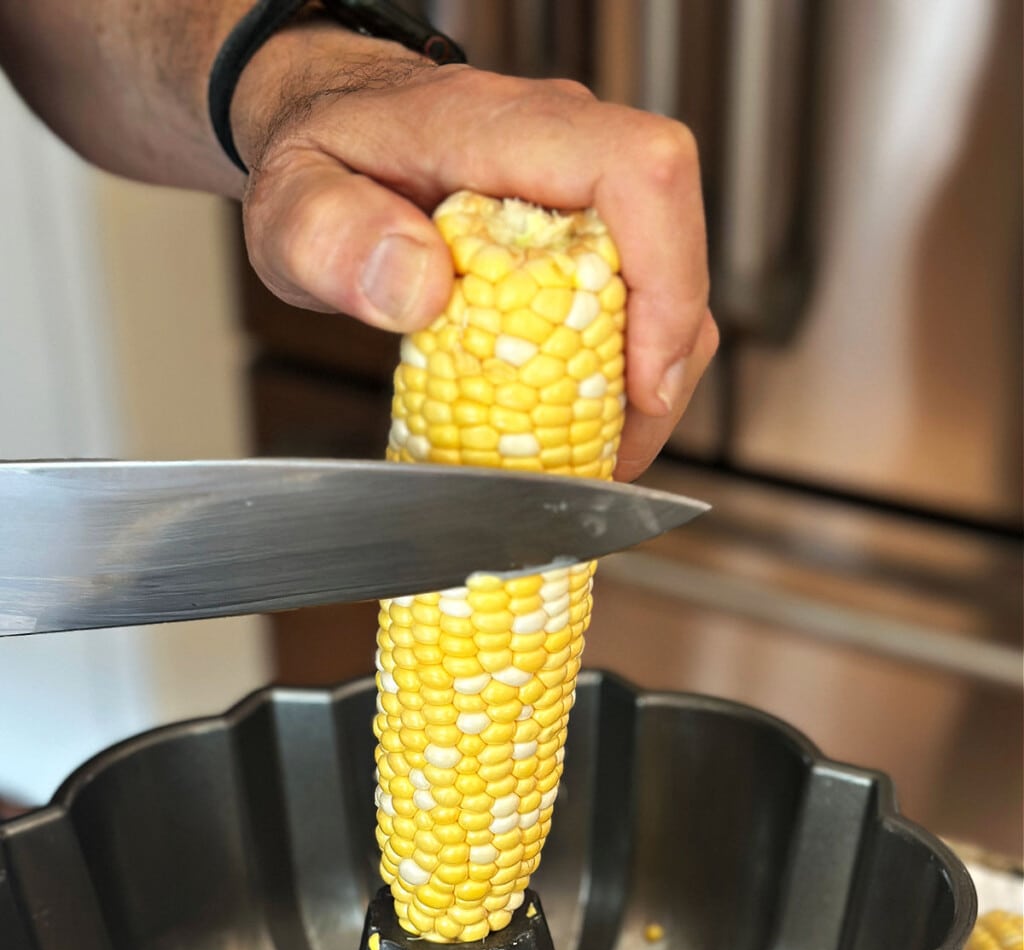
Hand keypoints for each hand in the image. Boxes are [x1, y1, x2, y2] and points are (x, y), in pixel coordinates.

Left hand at [233, 28, 717, 479]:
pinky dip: (620, 375)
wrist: (325, 127)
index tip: (643, 382)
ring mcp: (581, 196)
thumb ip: (333, 236)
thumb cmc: (316, 157)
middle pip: (672, 250)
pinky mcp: (582, 239)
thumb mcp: (291, 202)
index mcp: (504, 126)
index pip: (638, 171)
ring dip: (645, 385)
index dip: (668, 280)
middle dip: (659, 369)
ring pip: (664, 289)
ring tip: (597, 457)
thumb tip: (416, 287)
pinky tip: (582, 425)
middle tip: (611, 457)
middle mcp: (563, 151)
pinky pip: (633, 304)